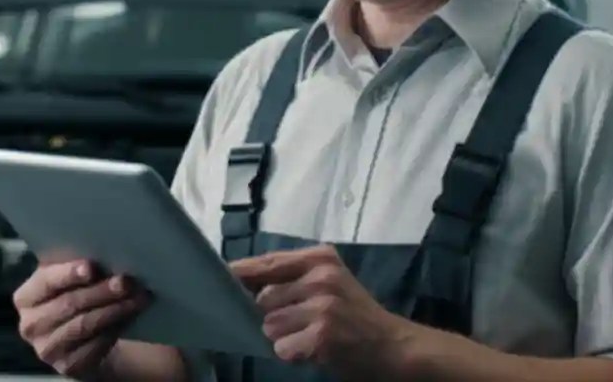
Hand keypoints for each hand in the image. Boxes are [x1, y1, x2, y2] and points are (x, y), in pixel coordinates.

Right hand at [13, 259, 150, 378]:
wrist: (84, 339)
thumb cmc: (76, 297)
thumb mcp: (69, 280)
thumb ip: (76, 267)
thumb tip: (105, 249)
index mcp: (26, 297)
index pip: (46, 282)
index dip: (67, 274)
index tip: (91, 267)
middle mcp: (30, 325)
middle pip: (69, 304)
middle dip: (101, 291)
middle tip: (127, 281)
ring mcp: (47, 348)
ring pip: (84, 325)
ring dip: (115, 309)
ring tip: (139, 297)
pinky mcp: (68, 366)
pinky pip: (95, 345)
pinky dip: (115, 328)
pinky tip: (131, 316)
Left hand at [230, 245, 415, 377]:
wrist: (394, 346)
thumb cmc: (356, 315)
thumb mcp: (330, 283)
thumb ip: (292, 278)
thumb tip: (242, 281)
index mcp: (320, 257)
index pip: (267, 262)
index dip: (240, 272)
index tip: (218, 279)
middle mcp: (321, 275)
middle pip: (263, 298)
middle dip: (271, 316)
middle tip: (298, 324)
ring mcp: (322, 304)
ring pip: (270, 325)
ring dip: (282, 338)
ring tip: (309, 337)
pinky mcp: (322, 333)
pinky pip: (283, 348)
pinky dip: (293, 355)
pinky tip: (314, 351)